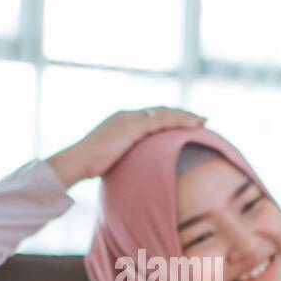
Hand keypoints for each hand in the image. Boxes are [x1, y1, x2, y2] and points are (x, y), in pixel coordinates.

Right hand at [44, 106, 206, 188]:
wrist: (77, 162)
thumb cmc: (92, 165)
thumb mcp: (115, 158)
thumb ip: (128, 156)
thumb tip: (140, 169)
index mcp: (123, 121)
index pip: (152, 116)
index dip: (172, 118)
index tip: (189, 122)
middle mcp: (127, 115)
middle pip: (161, 111)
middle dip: (183, 114)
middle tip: (202, 119)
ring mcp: (129, 119)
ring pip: (164, 114)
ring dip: (185, 116)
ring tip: (203, 121)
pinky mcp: (131, 126)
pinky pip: (160, 122)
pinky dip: (178, 122)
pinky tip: (192, 125)